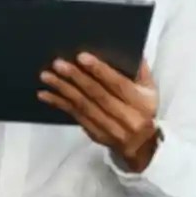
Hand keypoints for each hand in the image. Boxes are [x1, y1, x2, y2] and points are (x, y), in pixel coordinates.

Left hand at [38, 54, 159, 171]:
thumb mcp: (150, 91)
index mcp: (141, 102)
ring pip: (83, 106)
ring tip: (47, 76)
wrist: (142, 146)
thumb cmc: (143, 110)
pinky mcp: (95, 133)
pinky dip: (59, 104)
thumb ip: (141, 71)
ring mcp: (110, 128)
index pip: (118, 84)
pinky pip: (75, 116)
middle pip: (97, 95)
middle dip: (76, 77)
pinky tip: (45, 94)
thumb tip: (132, 50)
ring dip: (63, 89)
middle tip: (58, 64)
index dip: (100, 71)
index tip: (82, 57)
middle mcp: (126, 117)